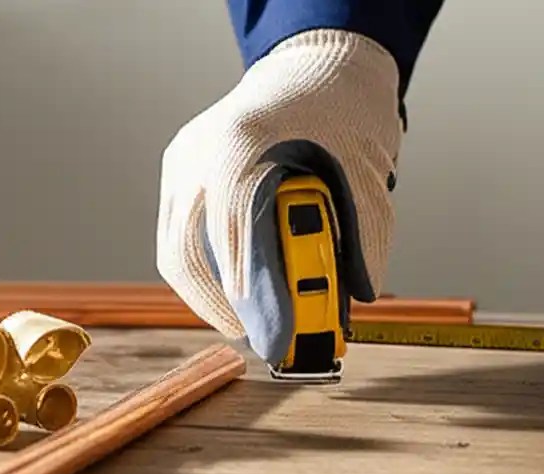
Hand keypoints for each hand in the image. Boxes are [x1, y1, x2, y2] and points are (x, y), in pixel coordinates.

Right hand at [156, 29, 402, 364]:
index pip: (233, 237)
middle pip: (187, 254)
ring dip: (209, 296)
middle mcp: (198, 151)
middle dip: (222, 309)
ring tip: (250, 322)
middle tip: (261, 339)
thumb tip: (352, 300)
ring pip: (175, 251)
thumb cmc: (343, 109)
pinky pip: (178, 235)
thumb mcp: (368, 176)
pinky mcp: (179, 171)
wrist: (318, 65)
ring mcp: (182, 161)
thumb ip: (362, 240)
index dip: (253, 296)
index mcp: (243, 143)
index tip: (276, 336)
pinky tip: (236, 290)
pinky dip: (205, 270)